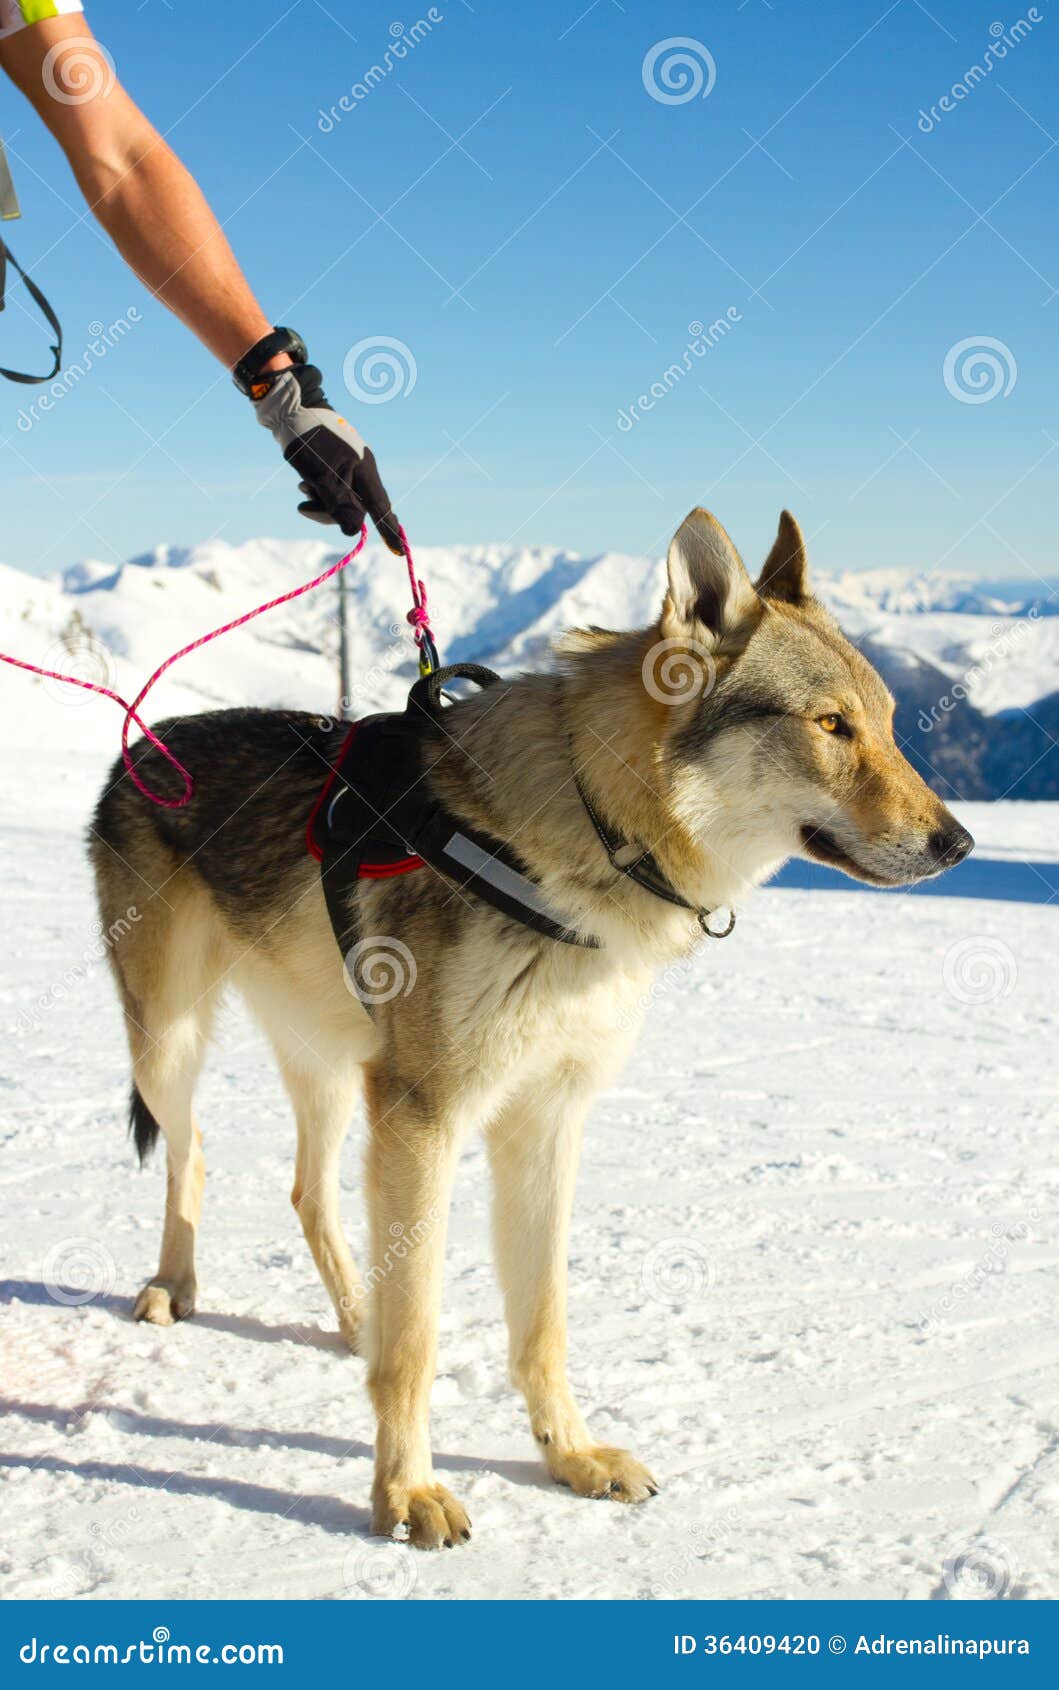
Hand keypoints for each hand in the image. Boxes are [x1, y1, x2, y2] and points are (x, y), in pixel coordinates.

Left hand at [253, 364, 402, 552]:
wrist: (291, 406)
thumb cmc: (307, 442)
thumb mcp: (320, 477)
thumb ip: (339, 505)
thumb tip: (354, 532)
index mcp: (364, 471)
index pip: (380, 508)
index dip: (388, 531)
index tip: (400, 551)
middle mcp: (363, 467)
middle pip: (358, 505)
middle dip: (332, 513)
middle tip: (304, 509)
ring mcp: (352, 462)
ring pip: (344, 495)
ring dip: (322, 500)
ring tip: (301, 490)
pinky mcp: (339, 459)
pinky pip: (336, 484)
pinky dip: (320, 489)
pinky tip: (303, 482)